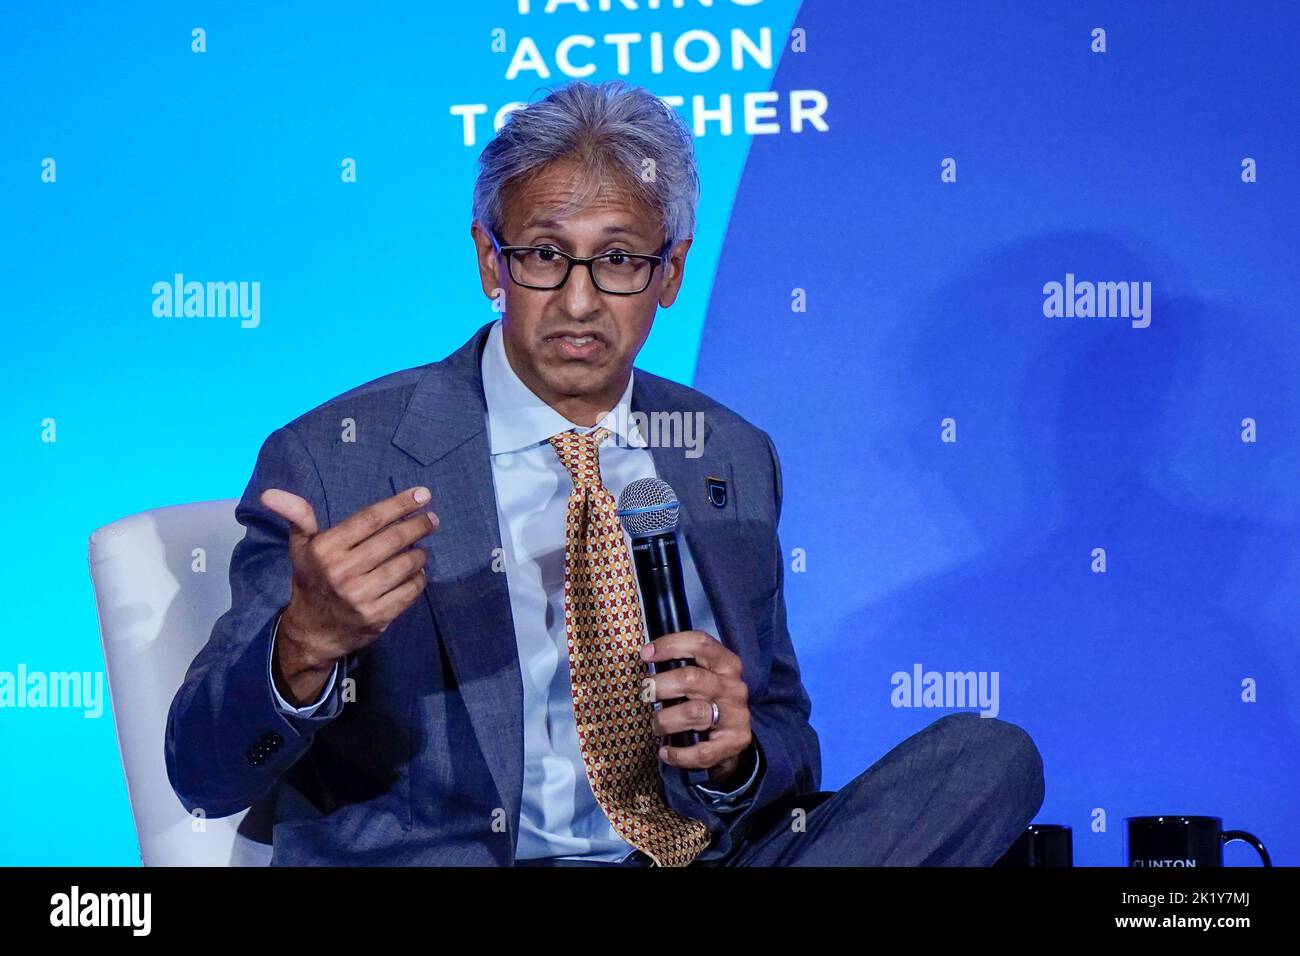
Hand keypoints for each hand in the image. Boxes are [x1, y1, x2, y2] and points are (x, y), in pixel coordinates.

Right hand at [261, 485, 439, 703]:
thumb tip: (270, 493)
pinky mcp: (377, 617)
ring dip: (420, 553)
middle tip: (431, 519)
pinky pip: (410, 591)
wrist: (313, 632)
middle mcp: (342, 571)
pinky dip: (419, 579)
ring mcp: (361, 596)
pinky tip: (417, 572)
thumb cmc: (312, 581)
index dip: (399, 504)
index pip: (370, 519)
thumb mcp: (301, 548)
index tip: (422, 494)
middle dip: (418, 525)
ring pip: (405, 565)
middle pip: (392, 540)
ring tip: (421, 548)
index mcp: (325, 549)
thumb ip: (298, 517)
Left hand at [640, 630, 753, 788]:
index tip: (646, 653)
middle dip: (661, 685)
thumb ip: (683, 666)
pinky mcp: (733, 743)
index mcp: (726, 664)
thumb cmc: (709, 701)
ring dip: (665, 720)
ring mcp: (735, 716)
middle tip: (646, 693)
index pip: (701, 644)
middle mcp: (733, 687)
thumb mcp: (704, 677)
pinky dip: (678, 754)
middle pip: (691, 678)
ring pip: (693, 713)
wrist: (733, 740)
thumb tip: (647, 656)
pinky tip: (666, 752)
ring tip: (656, 725)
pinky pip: (701, 752)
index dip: (671, 645)